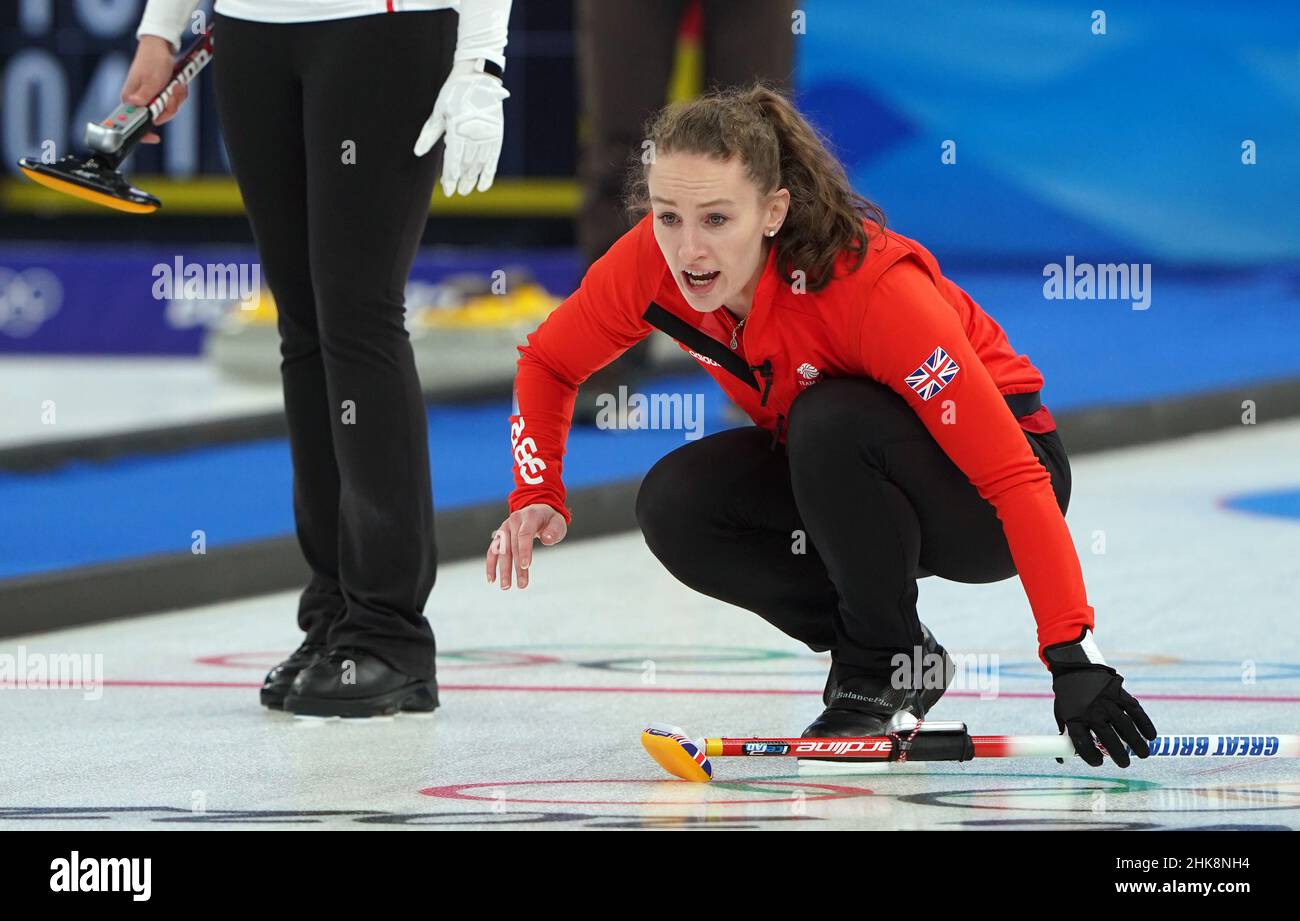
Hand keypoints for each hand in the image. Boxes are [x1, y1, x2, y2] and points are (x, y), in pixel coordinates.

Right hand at [122, 36, 182, 143]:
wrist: (161, 46)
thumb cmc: (152, 61)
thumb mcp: (150, 79)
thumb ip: (144, 95)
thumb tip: (135, 106)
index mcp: (131, 100)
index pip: (132, 122)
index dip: (143, 133)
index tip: (154, 138)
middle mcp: (140, 101)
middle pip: (158, 118)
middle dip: (169, 108)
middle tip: (171, 93)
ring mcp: (151, 98)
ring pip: (168, 110)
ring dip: (176, 99)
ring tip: (176, 85)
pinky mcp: (160, 95)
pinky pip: (173, 102)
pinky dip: (178, 94)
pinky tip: (178, 84)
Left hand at [413, 60, 508, 195]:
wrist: (479, 76)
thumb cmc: (454, 92)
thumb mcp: (439, 110)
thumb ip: (429, 133)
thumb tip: (417, 152)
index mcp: (458, 128)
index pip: (453, 159)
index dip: (450, 176)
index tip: (446, 189)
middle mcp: (474, 134)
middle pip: (466, 164)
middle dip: (460, 180)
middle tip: (456, 192)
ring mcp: (487, 135)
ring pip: (479, 164)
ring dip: (472, 179)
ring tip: (466, 190)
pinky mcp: (497, 134)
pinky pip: (493, 159)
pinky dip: (488, 174)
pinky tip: (483, 186)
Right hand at [486, 502, 566, 589]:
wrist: (537, 510)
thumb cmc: (549, 520)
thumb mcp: (558, 522)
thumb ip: (554, 530)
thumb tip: (547, 539)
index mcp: (529, 516)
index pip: (524, 534)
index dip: (524, 550)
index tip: (526, 566)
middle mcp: (514, 521)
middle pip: (513, 546)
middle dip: (516, 567)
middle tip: (522, 585)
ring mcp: (504, 528)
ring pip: (501, 551)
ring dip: (503, 570)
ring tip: (506, 587)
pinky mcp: (499, 536)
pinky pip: (492, 551)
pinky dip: (491, 565)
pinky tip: (492, 580)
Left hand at [1044, 628, 1157, 766]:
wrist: (1073, 667)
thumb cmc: (1067, 696)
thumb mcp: (1061, 714)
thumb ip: (1064, 736)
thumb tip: (1063, 760)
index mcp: (1074, 718)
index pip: (1083, 744)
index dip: (1091, 757)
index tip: (1099, 763)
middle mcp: (1091, 711)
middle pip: (1108, 738)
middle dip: (1119, 755)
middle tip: (1125, 764)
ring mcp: (1106, 701)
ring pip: (1125, 726)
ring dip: (1136, 742)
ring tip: (1143, 754)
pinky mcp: (1118, 692)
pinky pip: (1134, 710)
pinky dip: (1145, 724)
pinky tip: (1151, 736)